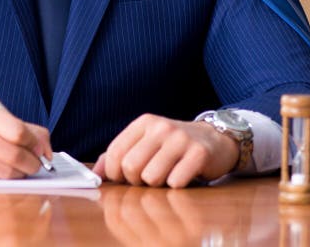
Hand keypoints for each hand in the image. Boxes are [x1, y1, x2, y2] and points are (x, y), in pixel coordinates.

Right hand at [0, 100, 51, 178]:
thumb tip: (47, 149)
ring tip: (21, 169)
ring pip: (5, 171)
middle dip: (32, 163)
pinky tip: (3, 172)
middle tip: (36, 164)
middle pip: (14, 154)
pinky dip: (3, 179)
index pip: (18, 132)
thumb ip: (22, 127)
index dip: (35, 144)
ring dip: (20, 174)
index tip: (42, 150)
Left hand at [92, 114, 239, 187]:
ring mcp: (180, 139)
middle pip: (131, 167)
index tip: (123, 179)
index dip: (114, 173)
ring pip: (152, 177)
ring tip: (166, 176)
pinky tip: (183, 176)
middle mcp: (161, 127)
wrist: (214, 140)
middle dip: (136, 180)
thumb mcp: (145, 143)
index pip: (115, 152)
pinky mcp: (199, 154)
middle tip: (147, 178)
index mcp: (143, 123)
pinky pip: (176, 182)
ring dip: (157, 184)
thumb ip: (118, 155)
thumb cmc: (173, 146)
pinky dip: (176, 186)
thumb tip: (96, 173)